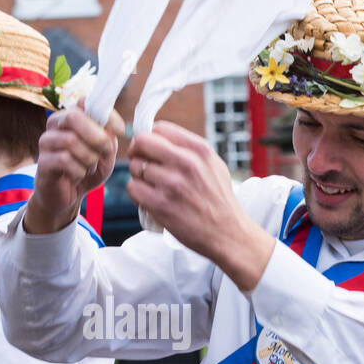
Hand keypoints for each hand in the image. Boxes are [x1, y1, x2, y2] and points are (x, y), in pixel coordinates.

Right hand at [26, 105, 122, 234]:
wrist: (68, 196)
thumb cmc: (87, 169)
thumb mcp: (104, 153)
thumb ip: (108, 138)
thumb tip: (113, 128)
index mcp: (72, 117)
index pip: (85, 101)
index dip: (106, 114)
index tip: (121, 131)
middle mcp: (55, 124)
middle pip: (73, 117)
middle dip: (96, 136)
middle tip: (105, 152)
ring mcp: (46, 142)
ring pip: (70, 141)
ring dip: (89, 158)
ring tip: (89, 166)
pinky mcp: (42, 161)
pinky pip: (64, 161)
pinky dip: (79, 171)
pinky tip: (78, 176)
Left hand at [127, 122, 273, 291]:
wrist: (230, 235)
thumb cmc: (221, 202)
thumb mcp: (215, 167)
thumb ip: (190, 150)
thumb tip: (158, 138)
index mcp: (200, 150)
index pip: (159, 128)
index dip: (151, 139)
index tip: (152, 151)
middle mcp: (186, 163)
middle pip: (141, 143)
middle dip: (138, 153)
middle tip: (144, 166)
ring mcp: (172, 184)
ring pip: (135, 167)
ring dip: (139, 177)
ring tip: (154, 188)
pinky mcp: (161, 204)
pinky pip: (133, 188)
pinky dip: (138, 194)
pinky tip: (150, 200)